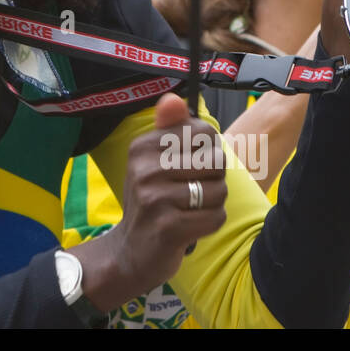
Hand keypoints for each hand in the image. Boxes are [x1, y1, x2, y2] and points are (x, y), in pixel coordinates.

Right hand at [73, 94, 227, 309]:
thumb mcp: (154, 161)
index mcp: (142, 147)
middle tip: (190, 192)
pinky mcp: (168, 227)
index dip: (208, 150)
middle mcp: (144, 169)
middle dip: (213, 179)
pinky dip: (210, 224)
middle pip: (215, 160)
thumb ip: (169, 129)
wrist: (131, 251)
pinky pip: (215, 217)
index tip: (189, 166)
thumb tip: (172, 98)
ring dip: (212, 204)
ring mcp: (155, 198)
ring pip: (218, 190)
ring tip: (189, 209)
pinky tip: (190, 226)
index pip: (203, 132)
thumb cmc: (152, 200)